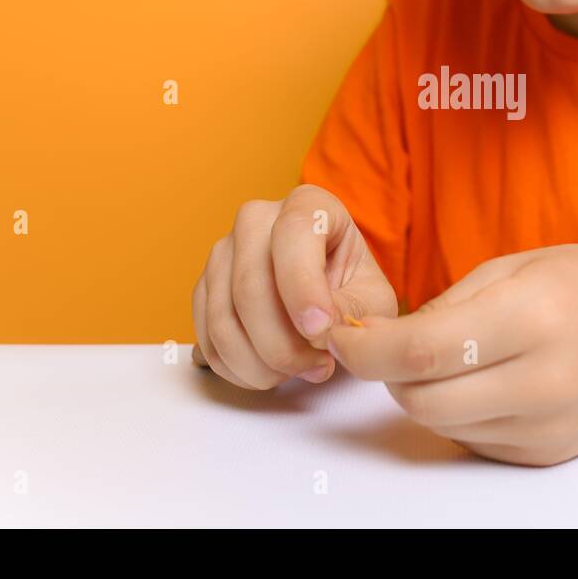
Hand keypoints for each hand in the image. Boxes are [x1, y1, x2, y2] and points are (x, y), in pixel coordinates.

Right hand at [191, 184, 397, 388]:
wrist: (329, 295)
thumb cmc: (353, 290)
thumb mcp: (372, 299)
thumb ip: (350, 311)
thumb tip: (316, 332)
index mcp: (308, 205)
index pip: (294, 233)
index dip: (303, 287)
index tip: (320, 331)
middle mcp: (257, 219)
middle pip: (250, 285)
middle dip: (283, 344)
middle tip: (318, 367)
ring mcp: (224, 251)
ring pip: (223, 319)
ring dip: (261, 363)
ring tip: (300, 372)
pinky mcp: (205, 287)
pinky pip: (207, 337)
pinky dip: (238, 368)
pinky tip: (271, 373)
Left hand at [326, 244, 577, 465]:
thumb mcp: (514, 265)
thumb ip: (446, 303)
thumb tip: (380, 337)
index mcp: (534, 317)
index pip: (425, 349)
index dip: (367, 347)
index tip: (343, 333)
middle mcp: (544, 379)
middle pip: (423, 400)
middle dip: (386, 375)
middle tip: (388, 347)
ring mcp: (548, 424)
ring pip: (441, 425)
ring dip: (420, 394)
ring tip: (443, 359)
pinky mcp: (546, 453)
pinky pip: (471, 440)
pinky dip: (457, 413)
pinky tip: (481, 382)